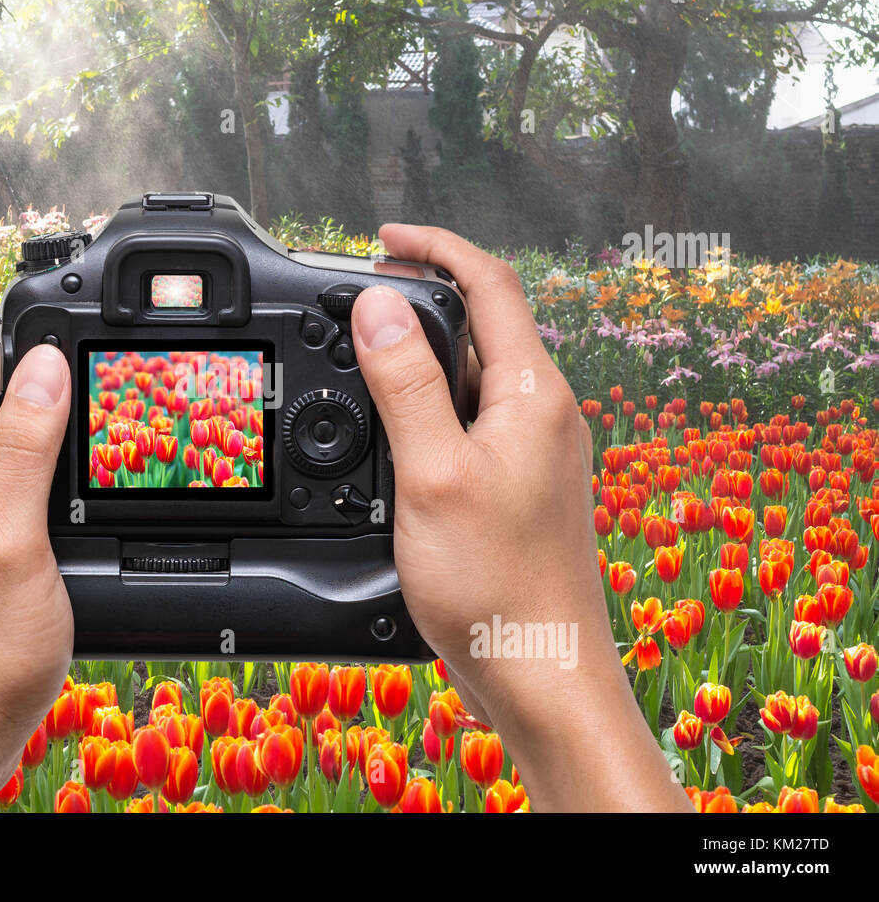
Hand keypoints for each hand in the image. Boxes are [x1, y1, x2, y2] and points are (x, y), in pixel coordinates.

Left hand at [0, 329, 73, 810]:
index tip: (73, 316)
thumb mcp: (11, 535)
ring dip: (39, 430)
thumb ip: (26, 445)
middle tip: (97, 366)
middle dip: (37, 378)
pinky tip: (71, 494)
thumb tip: (43, 363)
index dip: (22, 335)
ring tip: (94, 419)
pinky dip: (35, 478)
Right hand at [351, 225, 690, 811]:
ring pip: (480, 373)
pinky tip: (397, 430)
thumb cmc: (498, 587)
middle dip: (425, 294)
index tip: (383, 237)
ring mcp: (540, 450)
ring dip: (427, 351)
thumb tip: (378, 304)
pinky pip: (478, 417)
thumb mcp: (431, 474)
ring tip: (368, 354)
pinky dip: (435, 402)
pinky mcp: (524, 485)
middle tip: (362, 293)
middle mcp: (547, 412)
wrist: (543, 673)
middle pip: (487, 322)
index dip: (435, 248)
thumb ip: (404, 384)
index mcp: (535, 395)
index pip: (489, 284)